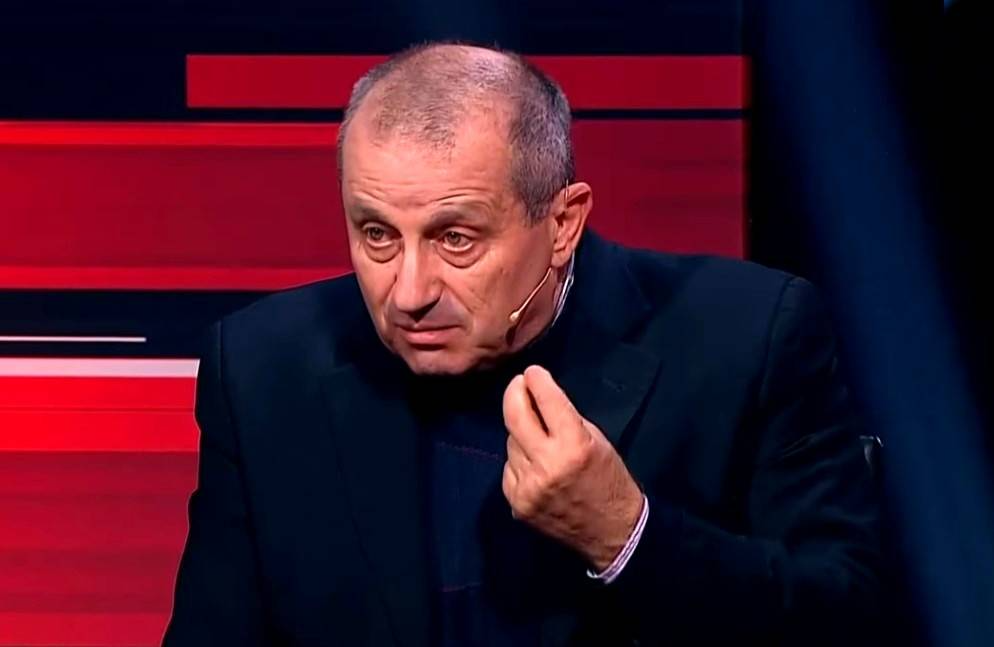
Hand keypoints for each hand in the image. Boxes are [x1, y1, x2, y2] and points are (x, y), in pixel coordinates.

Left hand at [502, 365, 643, 571]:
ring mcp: (528, 486)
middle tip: (518, 384)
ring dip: (521, 433)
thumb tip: (539, 399)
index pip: (547, 401)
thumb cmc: (610, 480)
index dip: (537, 380)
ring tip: (538, 435)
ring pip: (510, 442)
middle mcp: (546, 465)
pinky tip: (535, 464)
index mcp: (573, 446)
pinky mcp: (517, 503)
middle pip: (514, 416)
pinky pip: (509, 468)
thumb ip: (567, 420)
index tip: (533, 371)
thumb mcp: (597, 441)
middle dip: (514, 393)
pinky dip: (519, 460)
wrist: (613, 533)